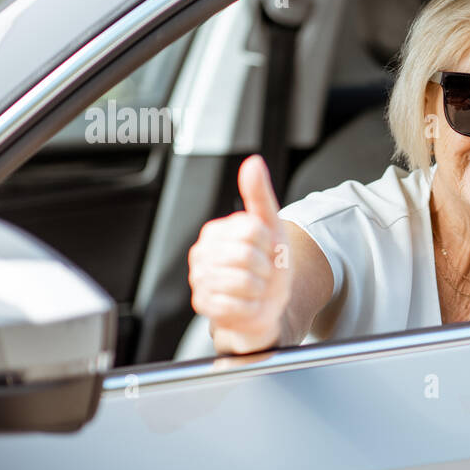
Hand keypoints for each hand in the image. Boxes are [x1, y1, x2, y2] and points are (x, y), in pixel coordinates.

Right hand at [187, 155, 292, 353]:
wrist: (269, 304)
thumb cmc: (268, 264)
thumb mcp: (270, 226)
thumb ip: (259, 194)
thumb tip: (253, 162)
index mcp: (215, 231)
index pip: (252, 229)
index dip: (268, 243)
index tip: (264, 249)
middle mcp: (202, 254)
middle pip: (247, 256)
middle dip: (264, 267)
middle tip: (261, 271)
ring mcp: (200, 281)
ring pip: (243, 282)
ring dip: (259, 288)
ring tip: (254, 287)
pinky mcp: (204, 306)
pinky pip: (237, 305)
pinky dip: (251, 307)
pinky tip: (246, 303)